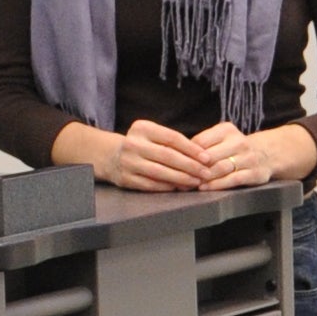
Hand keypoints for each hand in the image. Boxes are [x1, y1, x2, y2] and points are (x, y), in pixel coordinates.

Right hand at [94, 117, 220, 191]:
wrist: (110, 156)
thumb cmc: (140, 145)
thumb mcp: (152, 135)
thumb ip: (172, 142)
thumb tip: (201, 157)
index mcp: (142, 128)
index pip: (172, 138)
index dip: (192, 149)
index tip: (207, 157)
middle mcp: (133, 144)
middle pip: (168, 156)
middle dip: (191, 166)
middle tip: (206, 172)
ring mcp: (128, 162)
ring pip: (161, 172)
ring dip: (182, 178)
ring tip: (196, 181)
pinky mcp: (126, 179)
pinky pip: (152, 184)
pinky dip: (168, 187)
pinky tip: (180, 187)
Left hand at [184, 121, 316, 192]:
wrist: (268, 153)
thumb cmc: (235, 148)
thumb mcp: (221, 138)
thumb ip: (203, 144)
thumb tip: (176, 155)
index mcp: (226, 129)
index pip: (200, 141)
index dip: (186, 154)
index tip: (174, 163)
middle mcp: (238, 141)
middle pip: (210, 155)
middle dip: (193, 168)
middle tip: (178, 177)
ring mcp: (248, 158)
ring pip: (221, 168)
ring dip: (204, 178)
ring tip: (190, 184)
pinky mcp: (255, 173)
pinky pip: (233, 179)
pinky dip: (218, 185)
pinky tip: (206, 189)